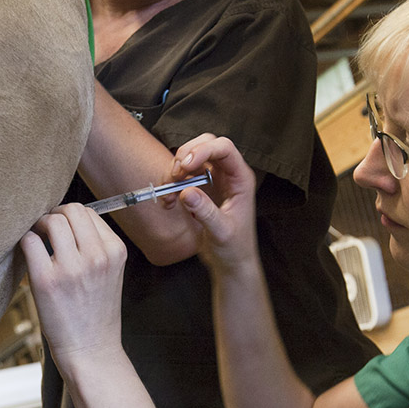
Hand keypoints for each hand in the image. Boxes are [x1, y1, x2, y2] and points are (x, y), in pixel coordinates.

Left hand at [21, 204, 127, 368]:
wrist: (90, 350)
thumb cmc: (96, 311)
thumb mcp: (111, 272)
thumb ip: (97, 244)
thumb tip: (68, 218)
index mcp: (115, 250)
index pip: (89, 211)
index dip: (71, 216)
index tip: (62, 228)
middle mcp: (97, 256)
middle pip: (71, 210)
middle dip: (56, 215)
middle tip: (47, 229)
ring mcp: (71, 267)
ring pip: (51, 221)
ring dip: (41, 225)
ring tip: (38, 239)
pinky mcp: (46, 280)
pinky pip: (30, 241)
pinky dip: (27, 241)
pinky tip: (30, 254)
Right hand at [171, 134, 259, 273]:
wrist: (230, 263)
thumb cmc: (235, 248)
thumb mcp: (222, 232)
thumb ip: (206, 212)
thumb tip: (187, 192)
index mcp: (240, 179)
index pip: (225, 148)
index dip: (204, 150)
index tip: (186, 166)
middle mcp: (228, 174)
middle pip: (206, 144)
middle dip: (186, 155)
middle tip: (175, 175)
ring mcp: (213, 179)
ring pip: (191, 156)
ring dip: (175, 169)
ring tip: (168, 191)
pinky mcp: (201, 187)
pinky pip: (183, 174)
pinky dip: (171, 182)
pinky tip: (168, 200)